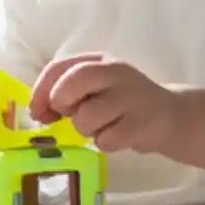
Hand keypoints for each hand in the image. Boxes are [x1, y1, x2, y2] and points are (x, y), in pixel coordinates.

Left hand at [29, 53, 177, 152]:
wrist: (168, 115)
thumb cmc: (121, 104)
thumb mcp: (94, 89)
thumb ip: (66, 93)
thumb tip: (37, 112)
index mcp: (99, 60)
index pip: (58, 67)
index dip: (41, 91)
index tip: (36, 112)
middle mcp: (116, 72)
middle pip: (74, 81)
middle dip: (62, 102)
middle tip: (69, 115)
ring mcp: (131, 96)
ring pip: (87, 117)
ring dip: (86, 129)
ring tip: (102, 126)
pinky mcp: (143, 123)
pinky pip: (106, 140)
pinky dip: (106, 143)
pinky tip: (118, 135)